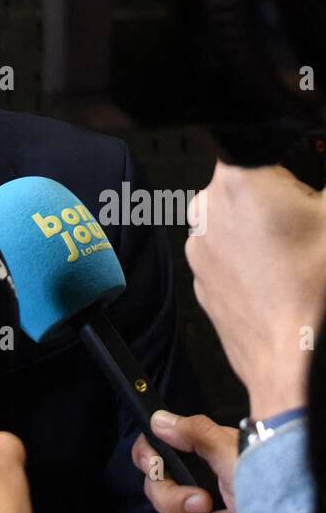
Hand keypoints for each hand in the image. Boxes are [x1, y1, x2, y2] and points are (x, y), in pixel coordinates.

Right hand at [132, 410, 239, 512]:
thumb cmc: (270, 476)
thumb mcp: (233, 450)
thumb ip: (195, 432)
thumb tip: (159, 420)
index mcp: (194, 458)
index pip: (150, 455)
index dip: (146, 460)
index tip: (155, 467)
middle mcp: (194, 486)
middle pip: (157, 497)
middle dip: (180, 504)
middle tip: (206, 501)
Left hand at [186, 161, 325, 414]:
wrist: (294, 365)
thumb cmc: (317, 293)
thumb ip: (324, 192)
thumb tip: (317, 195)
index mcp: (239, 180)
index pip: (258, 146)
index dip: (288, 165)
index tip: (304, 192)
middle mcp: (206, 208)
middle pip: (245, 186)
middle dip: (277, 201)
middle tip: (307, 231)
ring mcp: (199, 248)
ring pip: (234, 223)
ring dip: (261, 234)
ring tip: (295, 264)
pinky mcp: (201, 282)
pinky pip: (226, 258)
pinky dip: (249, 265)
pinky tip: (280, 286)